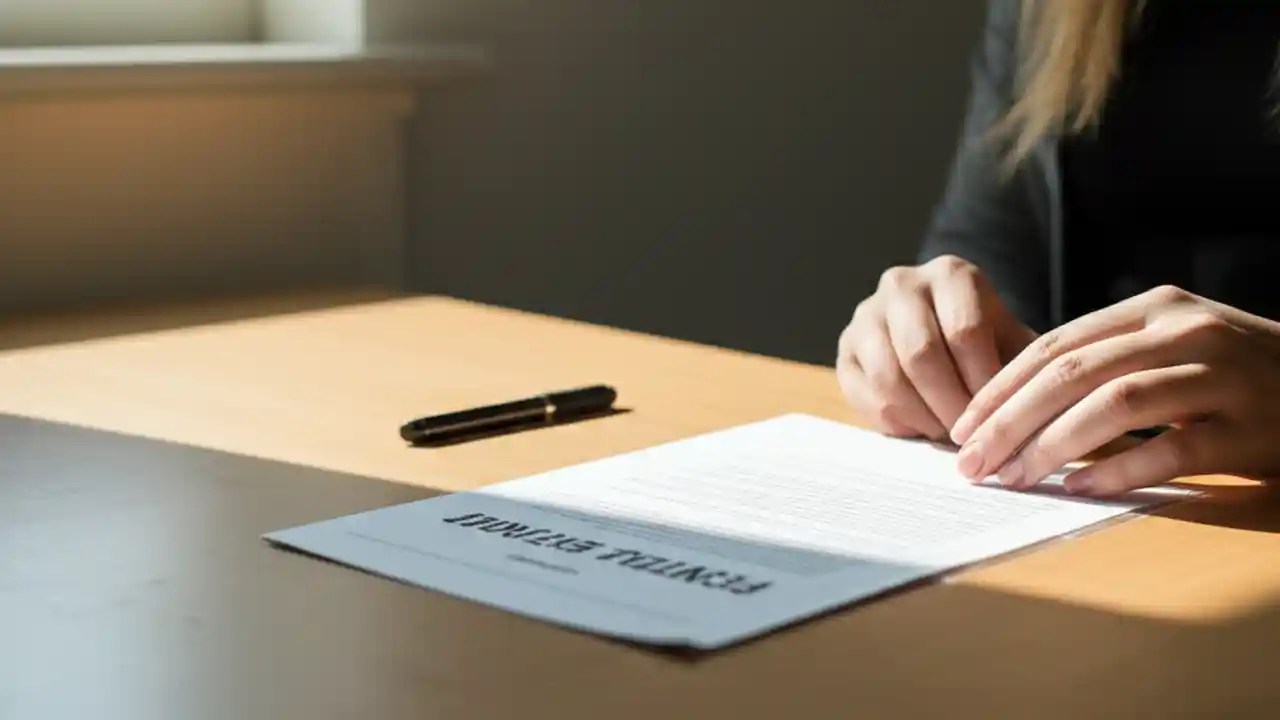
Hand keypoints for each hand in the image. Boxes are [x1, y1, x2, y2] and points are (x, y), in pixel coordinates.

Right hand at [837, 255, 1036, 438]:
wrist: (942, 338)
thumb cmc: (988, 346)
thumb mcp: (1014, 345)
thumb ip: (1024, 371)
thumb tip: (1030, 417)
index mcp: (950, 275)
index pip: (965, 331)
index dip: (982, 383)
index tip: (999, 417)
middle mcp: (902, 284)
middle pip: (922, 354)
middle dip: (950, 406)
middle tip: (972, 438)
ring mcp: (866, 315)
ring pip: (890, 378)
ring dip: (923, 418)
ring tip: (949, 435)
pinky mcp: (844, 349)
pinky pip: (866, 396)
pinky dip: (897, 422)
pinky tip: (921, 427)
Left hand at [951, 285, 1279, 496]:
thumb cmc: (1236, 375)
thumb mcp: (1172, 346)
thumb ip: (1105, 361)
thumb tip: (1012, 409)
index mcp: (1154, 309)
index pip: (1055, 344)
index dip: (1001, 387)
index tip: (961, 427)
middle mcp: (1184, 331)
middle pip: (1072, 373)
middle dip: (1009, 421)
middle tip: (971, 462)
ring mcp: (1219, 376)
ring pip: (1114, 404)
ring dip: (1053, 445)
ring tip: (1015, 477)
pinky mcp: (1249, 427)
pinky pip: (1172, 449)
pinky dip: (1120, 469)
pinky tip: (1081, 488)